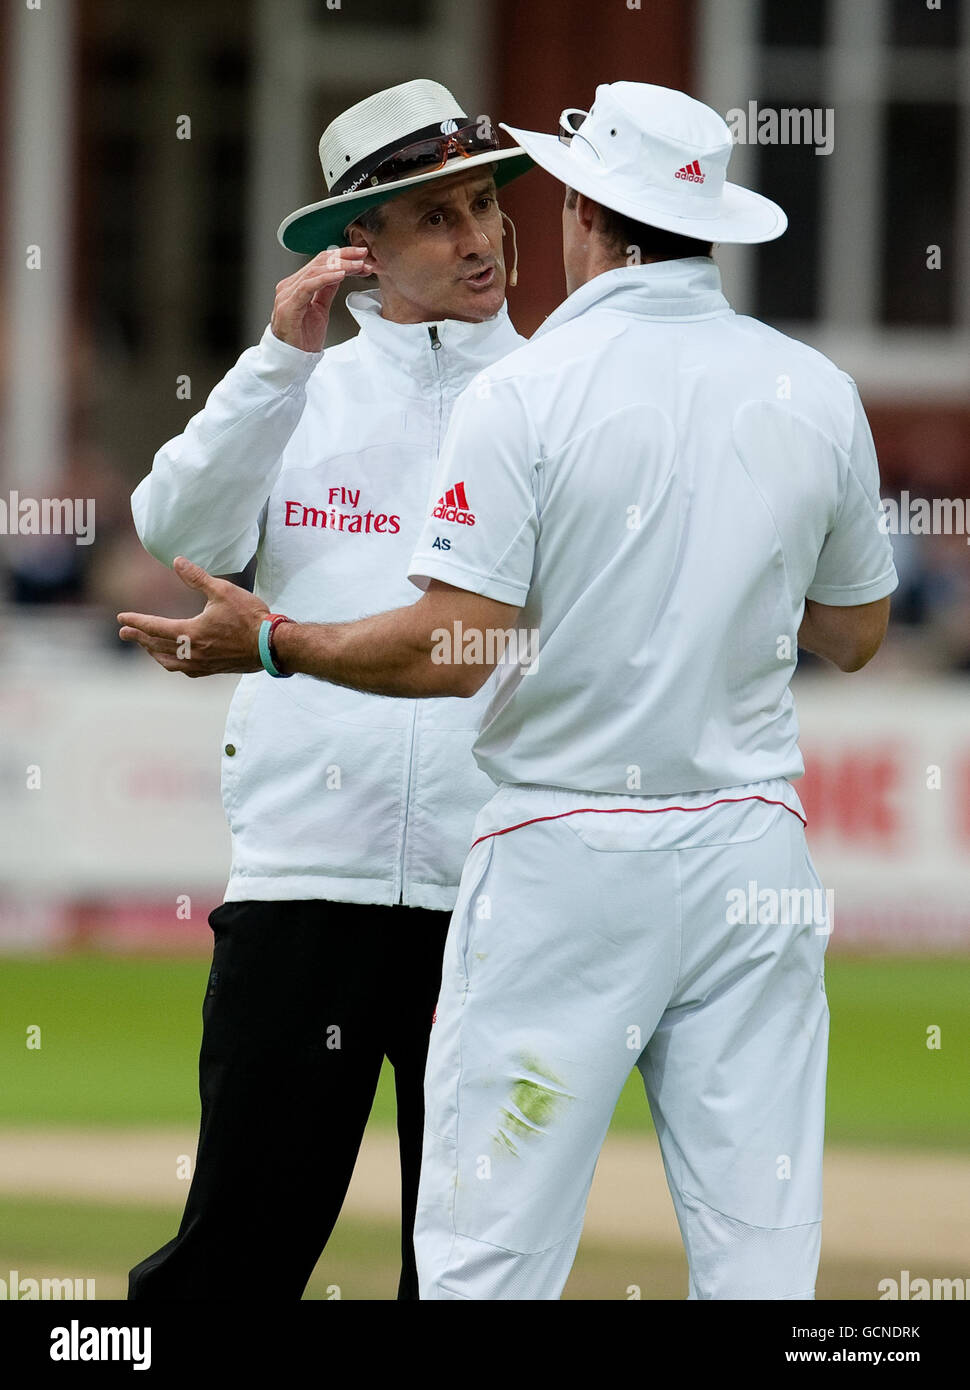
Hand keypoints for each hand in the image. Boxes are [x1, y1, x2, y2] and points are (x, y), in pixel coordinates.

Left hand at [118, 557, 269, 676]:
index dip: (136, 622)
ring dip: (154, 653)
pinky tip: (174, 660)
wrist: (272, 645)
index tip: (121, 619)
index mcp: (190, 633)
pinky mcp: (213, 670)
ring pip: (168, 662)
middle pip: (156, 646)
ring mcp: (202, 664)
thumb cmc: (249, 616)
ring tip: (146, 647)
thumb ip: (197, 577)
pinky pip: (185, 669)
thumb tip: (177, 561)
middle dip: (138, 638)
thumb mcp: (222, 590)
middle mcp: (192, 652)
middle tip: (124, 633)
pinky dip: (173, 663)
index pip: (154, 627)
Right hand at [270, 245, 370, 351]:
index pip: (321, 262)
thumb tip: (339, 273)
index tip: (361, 256)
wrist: (292, 359)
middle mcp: (290, 286)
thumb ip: (327, 290)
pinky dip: (325, 278)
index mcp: (297, 285)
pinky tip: (340, 275)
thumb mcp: (320, 309)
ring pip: (315, 271)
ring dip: (340, 266)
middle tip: (363, 254)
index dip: (342, 257)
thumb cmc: (302, 339)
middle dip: (344, 257)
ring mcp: (287, 294)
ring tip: (357, 265)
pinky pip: (308, 286)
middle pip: (319, 262)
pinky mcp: (288, 305)